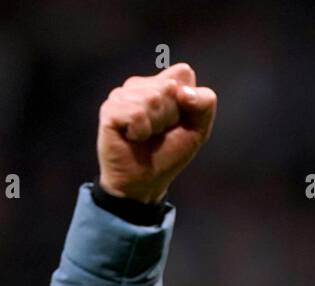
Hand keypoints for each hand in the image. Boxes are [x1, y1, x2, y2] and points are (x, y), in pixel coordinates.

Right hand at [97, 62, 216, 203]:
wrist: (145, 182)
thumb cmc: (169, 153)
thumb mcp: (198, 129)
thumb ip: (204, 103)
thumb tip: (181, 91)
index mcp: (162, 83)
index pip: (183, 73)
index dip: (188, 102)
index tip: (177, 122)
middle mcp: (140, 84)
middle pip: (169, 87)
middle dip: (171, 116)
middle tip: (159, 133)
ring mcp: (122, 95)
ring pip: (152, 99)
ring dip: (155, 125)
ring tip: (146, 136)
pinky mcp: (110, 109)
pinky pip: (136, 113)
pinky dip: (141, 131)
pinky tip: (133, 138)